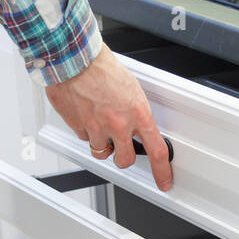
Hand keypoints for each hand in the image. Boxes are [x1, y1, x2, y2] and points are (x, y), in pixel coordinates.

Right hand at [45, 43, 172, 190]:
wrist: (75, 58)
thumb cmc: (102, 67)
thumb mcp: (131, 88)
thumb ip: (135, 112)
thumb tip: (138, 124)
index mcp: (138, 113)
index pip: (156, 151)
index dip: (161, 171)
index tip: (163, 181)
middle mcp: (119, 124)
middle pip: (125, 160)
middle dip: (123, 157)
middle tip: (120, 147)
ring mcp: (98, 128)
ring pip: (101, 151)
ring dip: (101, 143)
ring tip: (98, 122)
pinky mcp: (79, 127)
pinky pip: (84, 137)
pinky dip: (85, 129)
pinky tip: (85, 112)